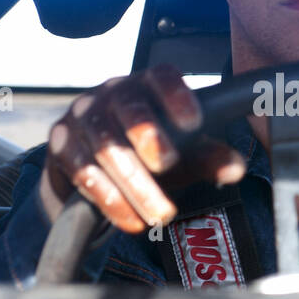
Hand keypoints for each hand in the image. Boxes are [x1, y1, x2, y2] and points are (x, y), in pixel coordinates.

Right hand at [38, 64, 245, 230]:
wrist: (94, 171)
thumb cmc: (147, 153)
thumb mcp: (182, 155)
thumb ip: (208, 158)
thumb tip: (236, 168)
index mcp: (147, 85)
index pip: (161, 77)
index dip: (176, 95)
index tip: (194, 122)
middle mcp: (112, 94)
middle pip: (128, 109)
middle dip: (148, 136)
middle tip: (168, 163)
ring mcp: (83, 117)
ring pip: (105, 146)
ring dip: (134, 184)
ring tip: (161, 214)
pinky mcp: (62, 146)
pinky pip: (83, 172)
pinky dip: (111, 200)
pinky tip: (133, 221)